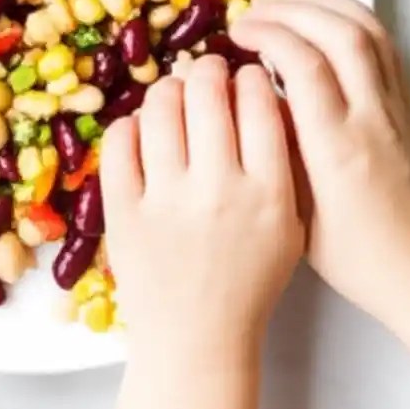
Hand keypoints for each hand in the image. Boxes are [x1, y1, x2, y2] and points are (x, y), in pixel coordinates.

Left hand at [100, 54, 304, 365]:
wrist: (197, 338)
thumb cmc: (249, 280)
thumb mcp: (289, 225)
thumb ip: (284, 164)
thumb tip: (263, 96)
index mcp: (269, 193)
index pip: (261, 103)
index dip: (251, 77)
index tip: (246, 76)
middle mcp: (218, 190)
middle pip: (208, 94)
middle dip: (209, 70)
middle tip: (207, 71)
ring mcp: (166, 200)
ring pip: (161, 109)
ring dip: (169, 89)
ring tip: (174, 91)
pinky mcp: (123, 212)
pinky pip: (120, 144)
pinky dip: (130, 124)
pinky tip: (142, 126)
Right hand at [230, 0, 409, 325]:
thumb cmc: (359, 259)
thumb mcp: (297, 214)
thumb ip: (277, 153)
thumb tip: (253, 102)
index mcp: (338, 150)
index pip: (304, 66)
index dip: (268, 34)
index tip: (237, 31)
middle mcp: (373, 120)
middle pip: (340, 35)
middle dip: (292, 10)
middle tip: (254, 11)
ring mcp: (397, 112)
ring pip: (369, 33)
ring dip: (327, 5)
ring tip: (288, 0)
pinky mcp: (409, 111)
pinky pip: (386, 49)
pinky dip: (355, 20)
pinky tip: (330, 19)